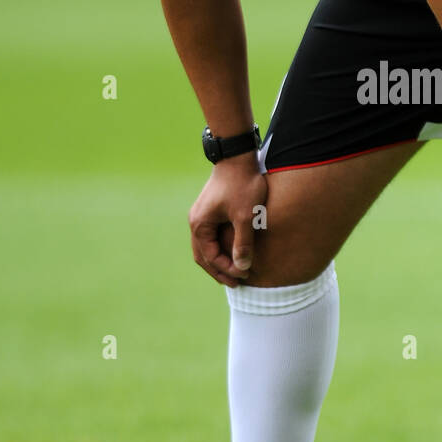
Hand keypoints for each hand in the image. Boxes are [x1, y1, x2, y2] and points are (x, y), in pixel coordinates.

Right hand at [188, 156, 267, 287]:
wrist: (237, 156)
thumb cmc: (242, 184)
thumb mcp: (245, 216)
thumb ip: (243, 243)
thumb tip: (242, 268)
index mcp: (200, 225)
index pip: (210, 257)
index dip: (227, 269)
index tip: (244, 276)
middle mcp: (196, 221)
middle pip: (203, 255)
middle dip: (219, 270)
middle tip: (236, 284)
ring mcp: (201, 215)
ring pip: (205, 246)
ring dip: (218, 261)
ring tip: (233, 273)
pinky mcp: (210, 210)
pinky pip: (211, 236)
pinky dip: (219, 248)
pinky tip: (232, 252)